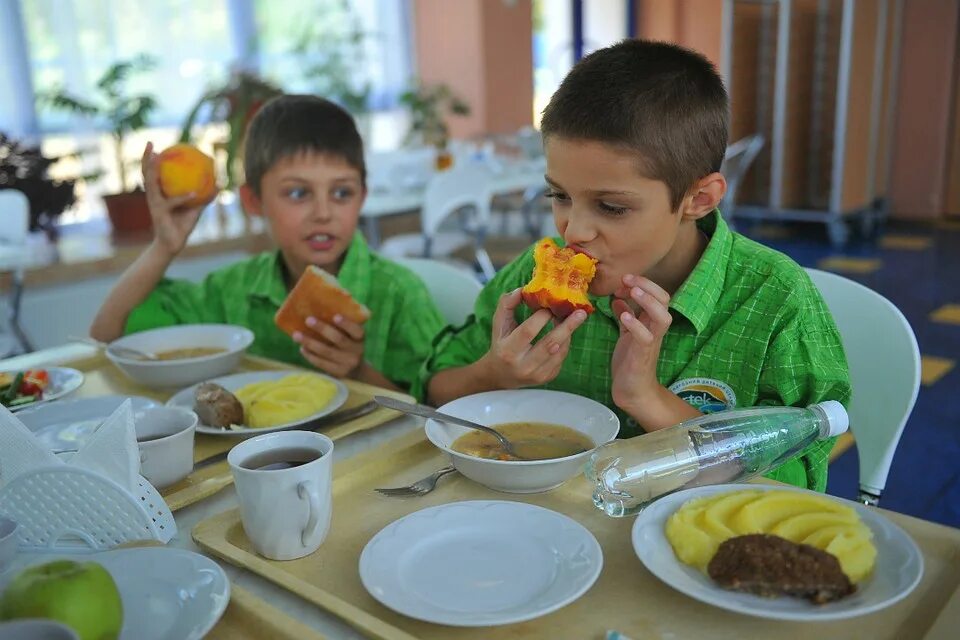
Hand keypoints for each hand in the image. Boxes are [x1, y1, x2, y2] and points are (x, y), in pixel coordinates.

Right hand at [142, 142, 207, 255]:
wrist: (173, 244)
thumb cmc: (182, 225)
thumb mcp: (196, 208)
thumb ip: (204, 196)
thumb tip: (218, 183)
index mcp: (159, 193)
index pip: (152, 172)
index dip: (152, 158)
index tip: (155, 144)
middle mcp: (154, 196)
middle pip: (146, 173)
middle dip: (146, 157)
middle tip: (150, 143)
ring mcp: (155, 204)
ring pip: (151, 183)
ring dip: (152, 169)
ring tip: (157, 156)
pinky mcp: (159, 213)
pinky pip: (172, 202)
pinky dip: (183, 197)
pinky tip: (195, 193)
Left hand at [293, 314, 365, 378]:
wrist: (355, 369)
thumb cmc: (347, 343)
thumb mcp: (350, 334)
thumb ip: (343, 321)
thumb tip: (335, 297)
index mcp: (360, 338)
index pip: (356, 330)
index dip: (346, 324)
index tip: (335, 316)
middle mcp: (357, 350)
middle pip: (338, 339)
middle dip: (322, 329)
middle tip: (308, 320)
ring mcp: (348, 363)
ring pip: (327, 352)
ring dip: (310, 342)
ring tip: (296, 335)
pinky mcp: (338, 373)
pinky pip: (322, 363)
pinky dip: (310, 355)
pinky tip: (302, 348)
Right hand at [477, 288, 587, 388]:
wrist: (502, 376)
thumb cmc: (501, 345)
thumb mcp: (498, 325)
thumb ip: (506, 305)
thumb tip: (522, 290)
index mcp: (508, 351)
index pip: (528, 331)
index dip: (542, 317)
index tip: (551, 304)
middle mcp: (523, 365)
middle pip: (550, 344)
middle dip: (567, 326)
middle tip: (581, 312)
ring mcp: (537, 375)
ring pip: (560, 351)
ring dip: (568, 333)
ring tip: (574, 318)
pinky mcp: (547, 378)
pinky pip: (562, 358)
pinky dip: (565, 343)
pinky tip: (564, 333)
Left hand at [610, 274, 672, 413]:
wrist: (632, 390)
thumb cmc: (630, 361)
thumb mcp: (626, 334)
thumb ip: (625, 316)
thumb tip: (617, 299)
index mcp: (651, 322)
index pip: (658, 294)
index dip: (643, 283)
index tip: (623, 280)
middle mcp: (655, 329)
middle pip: (664, 300)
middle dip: (647, 285)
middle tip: (627, 279)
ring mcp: (651, 341)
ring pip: (662, 316)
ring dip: (647, 302)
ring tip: (632, 292)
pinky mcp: (643, 354)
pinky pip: (645, 337)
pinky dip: (636, 325)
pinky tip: (623, 317)